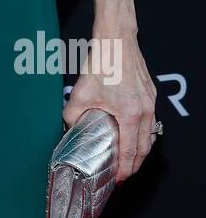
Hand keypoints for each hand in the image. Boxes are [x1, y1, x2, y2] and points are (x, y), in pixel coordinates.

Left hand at [63, 34, 157, 181]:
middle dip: (135, 165)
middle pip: (145, 148)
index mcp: (130, 115)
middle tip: (123, 174)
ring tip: (128, 158)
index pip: (131, 152)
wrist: (116, 39)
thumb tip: (68, 129)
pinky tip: (132, 133)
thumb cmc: (101, 63)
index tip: (118, 179)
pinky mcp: (150, 93)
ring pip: (150, 134)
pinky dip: (143, 132)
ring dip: (140, 149)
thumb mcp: (80, 93)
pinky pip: (150, 120)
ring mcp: (150, 102)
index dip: (125, 170)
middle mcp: (144, 110)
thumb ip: (72, 116)